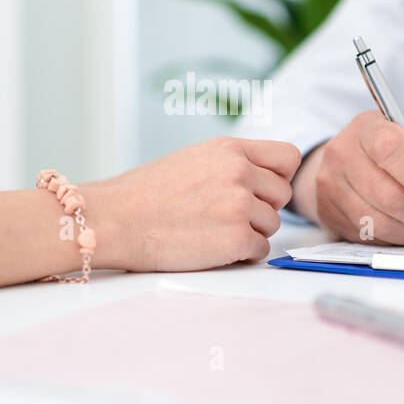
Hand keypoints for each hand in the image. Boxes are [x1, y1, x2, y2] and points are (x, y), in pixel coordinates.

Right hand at [85, 137, 300, 270]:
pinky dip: (241, 254)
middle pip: (282, 194)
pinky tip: (212, 247)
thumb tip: (263, 177)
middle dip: (262, 207)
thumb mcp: (193, 159)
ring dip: (250, 232)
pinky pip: (260, 250)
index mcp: (229, 149)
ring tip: (213, 231)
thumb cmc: (145, 194)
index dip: (279, 176)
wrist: (116, 220)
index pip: (288, 157)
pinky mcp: (236, 239)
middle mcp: (239, 172)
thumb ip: (231, 163)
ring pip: (272, 225)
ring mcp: (240, 205)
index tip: (262, 189)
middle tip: (228, 216)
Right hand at [293, 110, 403, 244]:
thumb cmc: (384, 152)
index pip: (391, 151)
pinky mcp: (328, 213)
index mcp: (365, 129)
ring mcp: (330, 186)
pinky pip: (367, 236)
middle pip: (386, 194)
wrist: (342, 164)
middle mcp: (341, 154)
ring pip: (377, 222)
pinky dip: (395, 241)